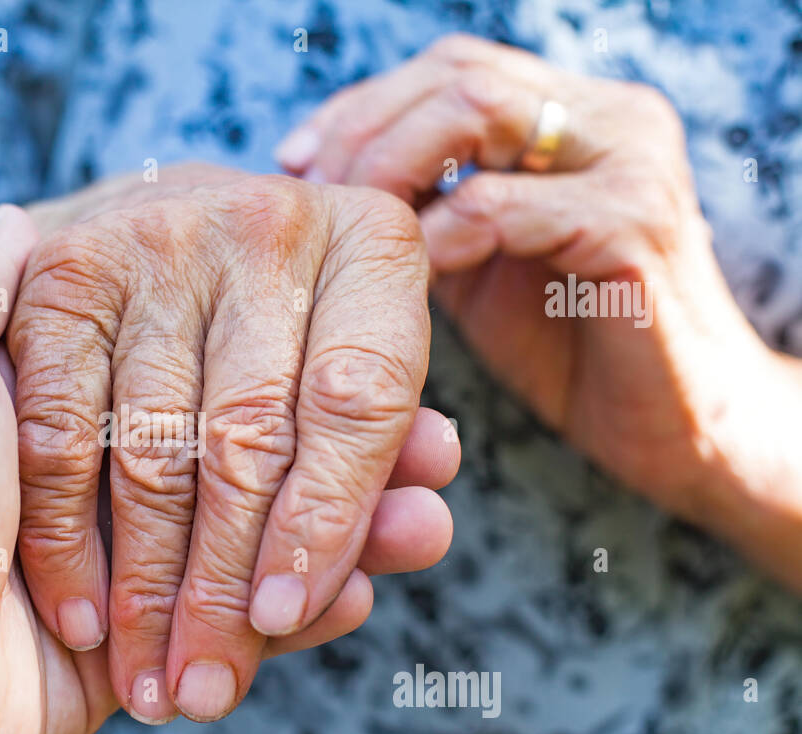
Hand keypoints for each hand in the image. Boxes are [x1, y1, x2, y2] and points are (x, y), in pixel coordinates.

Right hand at [8, 171, 457, 723]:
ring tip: (151, 677)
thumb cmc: (271, 336)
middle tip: (208, 688)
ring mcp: (154, 239)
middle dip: (223, 585)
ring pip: (152, 446)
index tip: (282, 621)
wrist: (150, 236)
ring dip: (146, 584)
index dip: (325, 525)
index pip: (360, 402)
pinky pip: (62, 432)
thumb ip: (382, 462)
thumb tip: (427, 531)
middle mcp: (267, 224)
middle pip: (249, 435)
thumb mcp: (344, 379)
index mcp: (370, 243)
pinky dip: (66, 536)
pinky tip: (83, 615)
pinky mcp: (61, 273)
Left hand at [276, 34, 801, 589]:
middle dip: (363, 133)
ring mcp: (630, 163)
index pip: (448, 71)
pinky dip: (440, 234)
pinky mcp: (635, 227)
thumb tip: (323, 188)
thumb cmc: (568, 346)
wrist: (674, 426)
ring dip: (391, 168)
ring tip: (349, 232)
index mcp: (574, 116)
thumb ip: (424, 210)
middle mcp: (609, 118)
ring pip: (480, 113)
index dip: (362, 108)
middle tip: (309, 197)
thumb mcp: (480, 262)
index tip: (295, 163)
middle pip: (456, 76)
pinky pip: (507, 206)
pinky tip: (408, 276)